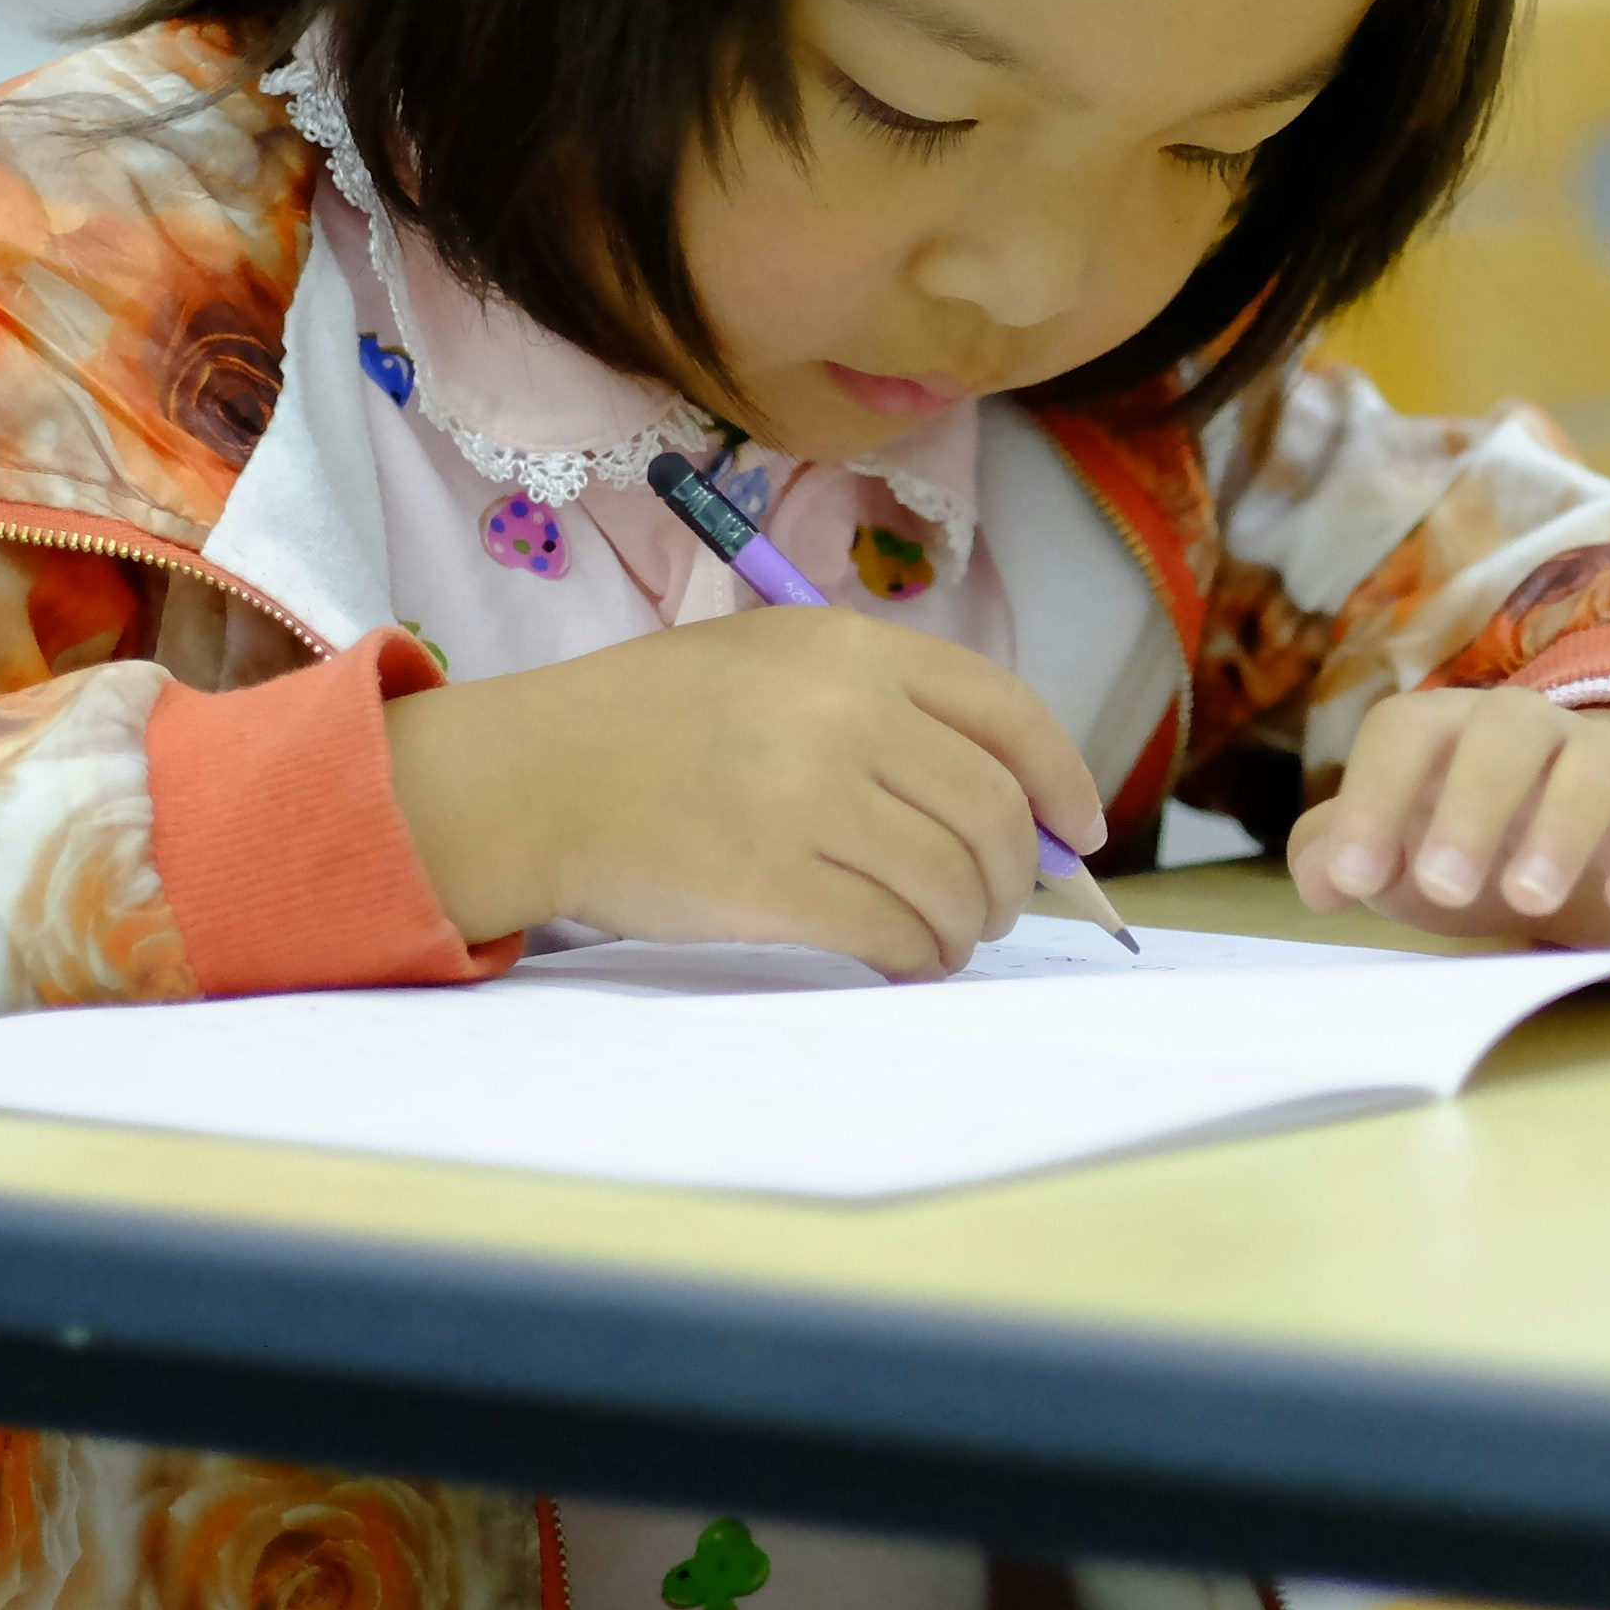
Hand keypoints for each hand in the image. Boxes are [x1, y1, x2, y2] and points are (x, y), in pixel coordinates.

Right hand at [381, 608, 1106, 976]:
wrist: (533, 776)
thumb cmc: (651, 723)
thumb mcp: (772, 660)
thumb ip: (883, 708)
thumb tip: (1007, 806)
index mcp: (851, 648)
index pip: (1006, 713)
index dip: (1062, 778)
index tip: (1076, 830)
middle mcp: (845, 714)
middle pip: (991, 811)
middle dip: (1015, 874)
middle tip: (998, 906)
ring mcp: (810, 799)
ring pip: (952, 882)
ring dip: (968, 927)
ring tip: (946, 941)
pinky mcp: (774, 883)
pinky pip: (893, 934)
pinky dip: (916, 959)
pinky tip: (903, 961)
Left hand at [1286, 691, 1609, 948]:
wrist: (1590, 864)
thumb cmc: (1473, 851)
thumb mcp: (1400, 858)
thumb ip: (1342, 855)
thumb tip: (1320, 877)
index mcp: (1449, 730)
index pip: (1405, 731)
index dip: (1374, 799)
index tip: (1353, 881)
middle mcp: (1530, 727)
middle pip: (1502, 733)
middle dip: (1471, 807)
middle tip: (1447, 889)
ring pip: (1597, 760)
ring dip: (1563, 826)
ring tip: (1530, 902)